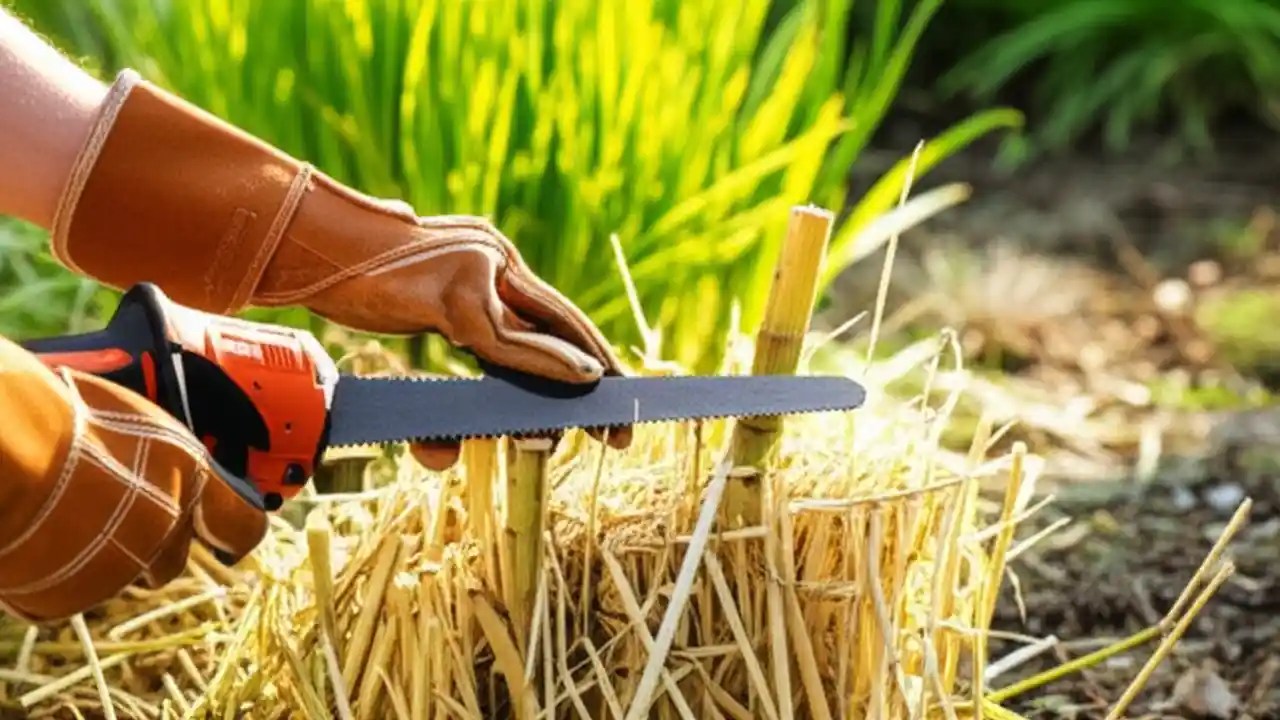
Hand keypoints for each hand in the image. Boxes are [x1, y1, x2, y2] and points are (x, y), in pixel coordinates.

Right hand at [0, 336, 266, 622]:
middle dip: (150, 541)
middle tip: (114, 509)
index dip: (234, 529)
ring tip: (65, 514)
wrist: (2, 455)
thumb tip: (151, 443)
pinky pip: (67, 592)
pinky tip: (35, 536)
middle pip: (173, 558)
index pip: (243, 525)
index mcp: (192, 479)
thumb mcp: (126, 414)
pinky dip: (55, 573)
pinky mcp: (68, 597)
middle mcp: (165, 530)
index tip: (226, 531)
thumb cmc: (60, 415)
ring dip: (103, 554)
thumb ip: (152, 444)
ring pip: (121, 574)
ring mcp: (118, 568)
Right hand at [48, 69, 631, 465]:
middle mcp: (495, 255)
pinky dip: (545, 365)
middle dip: (594, 374)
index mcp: (490, 257)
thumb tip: (447, 444)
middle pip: (559, 321)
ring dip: (572, 385)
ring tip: (599, 421)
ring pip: (540, 337)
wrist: (309, 245)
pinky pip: (507, 345)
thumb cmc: (357, 282)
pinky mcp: (453, 295)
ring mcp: (478, 268)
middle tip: (624, 419)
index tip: (610, 388)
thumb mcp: (417, 317)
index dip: (580, 349)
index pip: (547, 309)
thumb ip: (447, 360)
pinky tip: (582, 383)